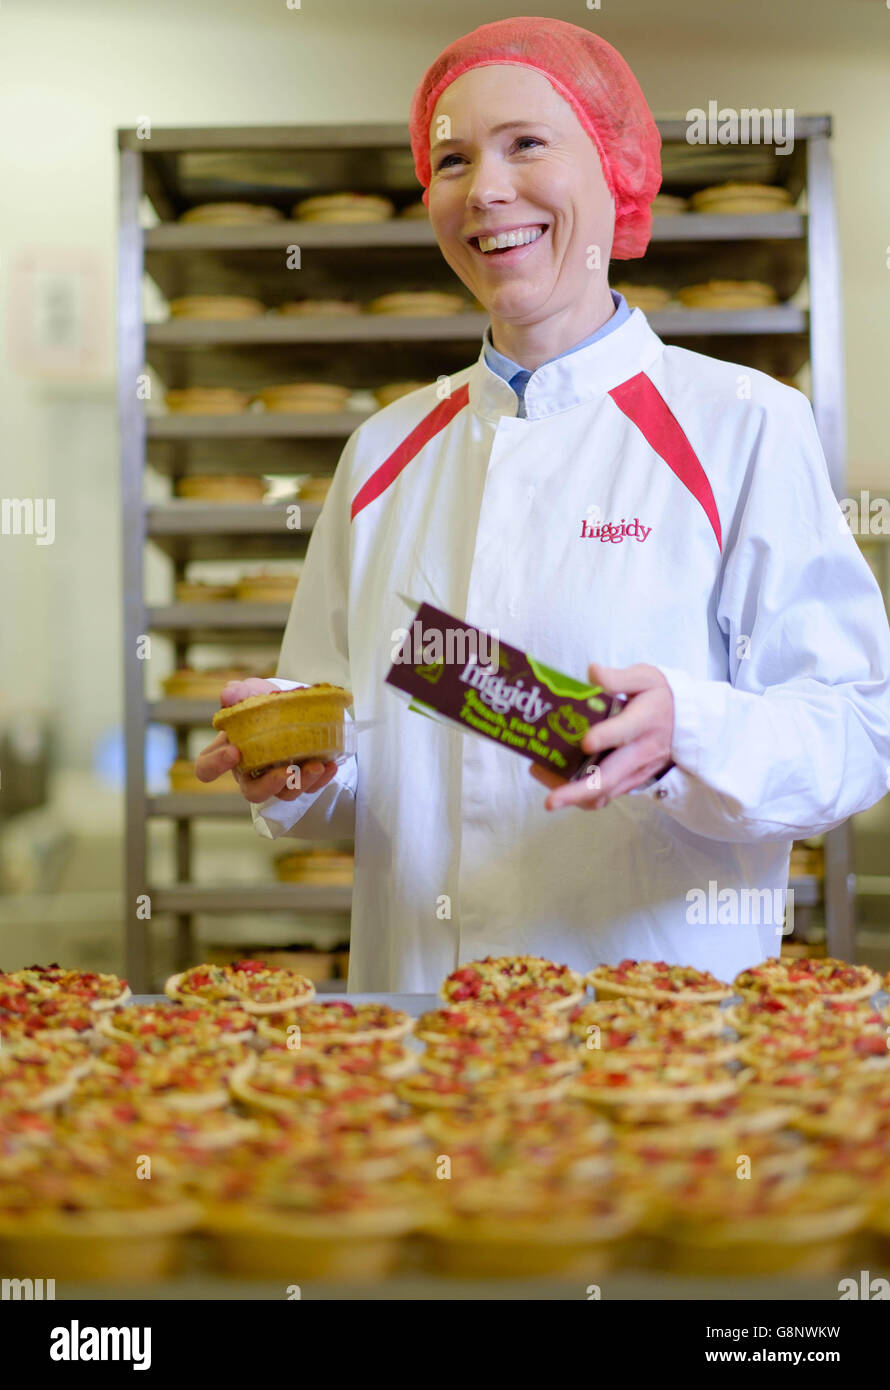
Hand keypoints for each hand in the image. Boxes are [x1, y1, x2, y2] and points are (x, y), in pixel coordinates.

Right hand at [194, 677, 339, 804]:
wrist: (297, 707)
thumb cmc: (267, 704)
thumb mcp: (255, 693)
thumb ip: (241, 692)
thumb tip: (228, 693)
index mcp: (229, 752)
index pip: (207, 768)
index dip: (215, 765)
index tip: (233, 751)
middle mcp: (251, 772)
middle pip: (252, 792)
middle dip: (268, 785)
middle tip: (285, 771)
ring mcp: (277, 780)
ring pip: (285, 793)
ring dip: (301, 782)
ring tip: (316, 766)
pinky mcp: (302, 781)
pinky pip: (311, 787)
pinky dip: (322, 778)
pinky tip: (330, 765)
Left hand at [529, 663, 673, 811]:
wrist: (686, 722)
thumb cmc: (659, 697)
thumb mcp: (646, 678)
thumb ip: (618, 678)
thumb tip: (592, 673)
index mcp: (644, 721)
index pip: (625, 732)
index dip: (605, 737)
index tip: (585, 741)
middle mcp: (641, 752)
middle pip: (609, 778)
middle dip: (577, 792)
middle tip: (550, 801)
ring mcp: (635, 771)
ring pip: (604, 793)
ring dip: (573, 796)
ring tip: (546, 788)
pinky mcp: (630, 782)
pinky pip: (604, 795)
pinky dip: (580, 795)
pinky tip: (558, 783)